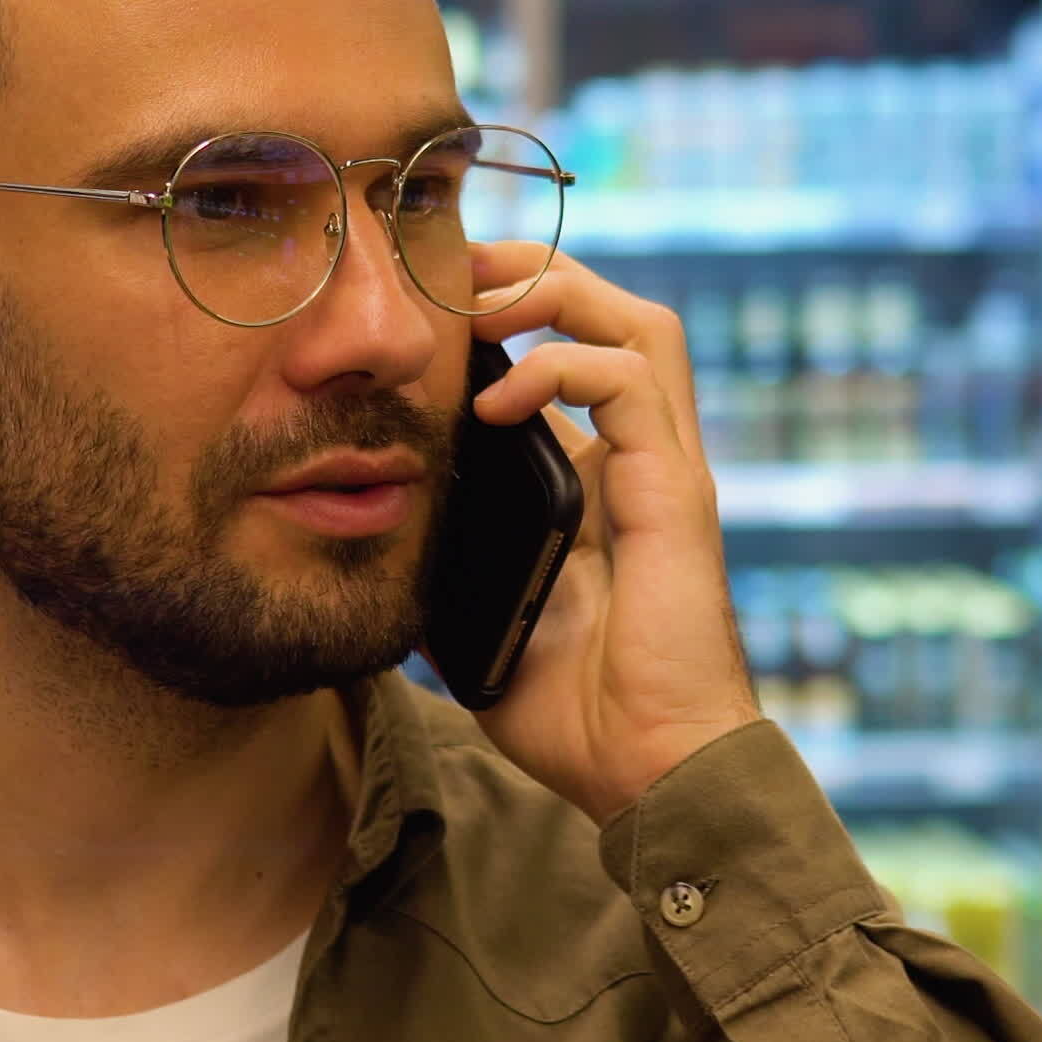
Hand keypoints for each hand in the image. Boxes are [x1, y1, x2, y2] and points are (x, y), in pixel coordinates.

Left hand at [454, 243, 763, 826]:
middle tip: (456, 269)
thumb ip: (442, 565)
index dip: (511, 312)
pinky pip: (631, 383)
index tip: (434, 303)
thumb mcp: (476, 620)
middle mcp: (641, 460)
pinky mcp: (675, 492)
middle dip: (533, 272)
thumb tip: (366, 539)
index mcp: (600, 482)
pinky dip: (563, 367)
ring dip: (557, 294)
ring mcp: (666, 471)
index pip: (571, 353)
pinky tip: (501, 397)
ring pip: (638, 324)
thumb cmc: (578, 714)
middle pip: (611, 312)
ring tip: (485, 306)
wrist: (645, 772)